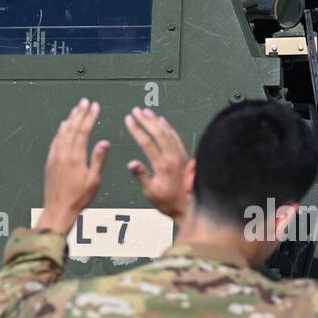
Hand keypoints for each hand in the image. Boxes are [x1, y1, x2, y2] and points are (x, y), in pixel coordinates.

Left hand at [36, 99, 109, 234]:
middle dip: (80, 113)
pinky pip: (55, 140)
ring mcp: (55, 156)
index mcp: (75, 157)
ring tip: (77, 109)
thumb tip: (104, 142)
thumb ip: (98, 160)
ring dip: (70, 119)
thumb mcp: (94, 181)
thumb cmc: (79, 198)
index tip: (95, 107)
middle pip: (72, 128)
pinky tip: (64, 126)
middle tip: (86, 102)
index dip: (90, 117)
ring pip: (62, 132)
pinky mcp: (50, 161)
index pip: (83, 131)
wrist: (58, 209)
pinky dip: (60, 130)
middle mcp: (63, 154)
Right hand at [124, 107, 193, 223]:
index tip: (128, 119)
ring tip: (146, 111)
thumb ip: (141, 176)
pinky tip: (162, 120)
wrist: (189, 207)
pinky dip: (169, 127)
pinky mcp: (185, 156)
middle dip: (145, 120)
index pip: (146, 142)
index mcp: (162, 166)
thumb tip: (131, 163)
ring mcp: (181, 156)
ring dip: (156, 121)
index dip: (136, 129)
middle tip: (135, 110)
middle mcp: (173, 157)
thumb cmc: (168, 202)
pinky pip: (177, 137)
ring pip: (168, 133)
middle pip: (158, 133)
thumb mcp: (151, 193)